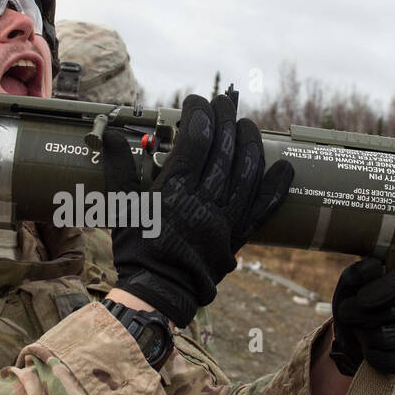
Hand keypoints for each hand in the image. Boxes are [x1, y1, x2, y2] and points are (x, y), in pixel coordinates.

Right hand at [101, 94, 293, 326]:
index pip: (195, 140)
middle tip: (223, 103)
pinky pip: (263, 208)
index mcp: (174, 192)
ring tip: (247, 125)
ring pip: (247, 172)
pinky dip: (275, 187)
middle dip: (225, 120)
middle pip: (223, 150)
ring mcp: (225, 219)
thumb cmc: (136, 249)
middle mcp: (204, 202)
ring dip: (250, 143)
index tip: (196, 102)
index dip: (198, 114)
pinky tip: (284, 167)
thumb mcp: (120, 207)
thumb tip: (110, 135)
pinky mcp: (238, 236)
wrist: (158, 292)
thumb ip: (118, 169)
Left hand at [330, 257, 394, 383]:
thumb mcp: (351, 284)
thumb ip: (358, 272)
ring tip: (361, 330)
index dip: (383, 291)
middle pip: (393, 312)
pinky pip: (392, 360)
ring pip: (389, 337)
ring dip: (364, 336)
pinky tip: (370, 348)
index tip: (360, 299)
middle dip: (361, 316)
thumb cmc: (357, 303)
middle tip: (349, 314)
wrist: (357, 335)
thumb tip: (374, 267)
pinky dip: (372, 356)